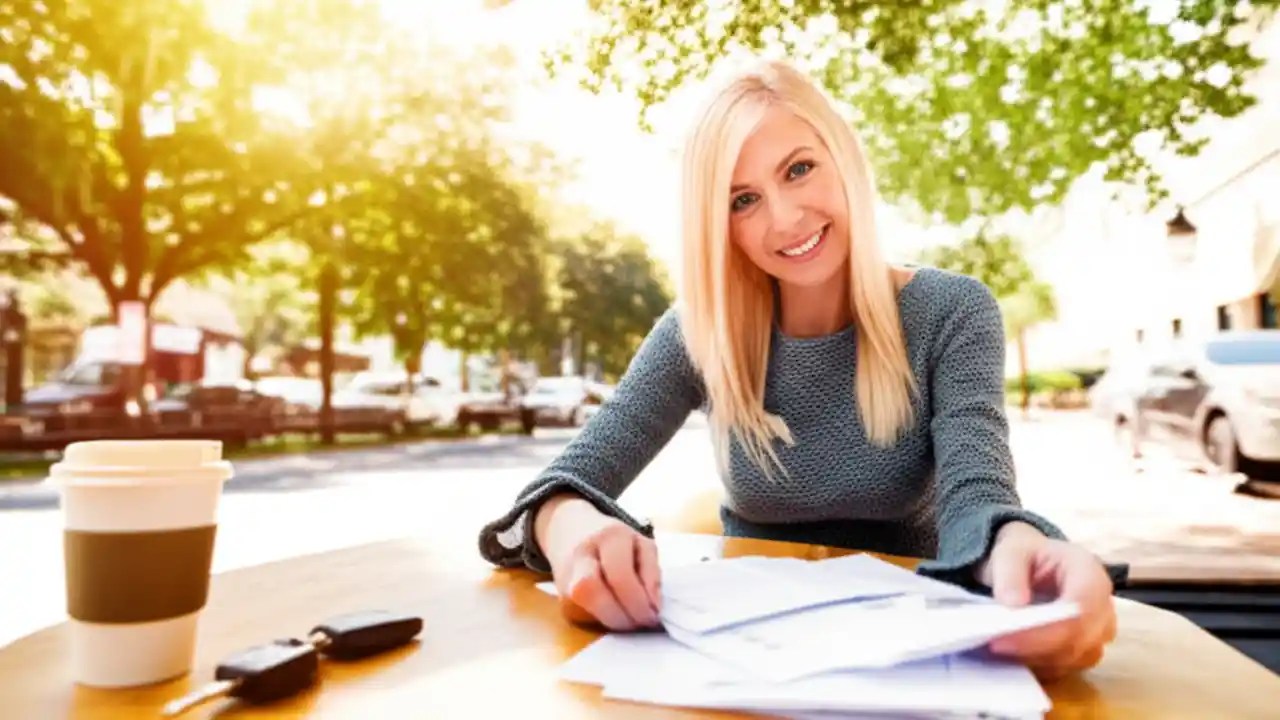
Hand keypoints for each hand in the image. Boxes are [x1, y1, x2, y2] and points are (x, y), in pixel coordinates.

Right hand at [535, 494, 661, 630]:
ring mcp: (564, 579)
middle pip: (589, 590)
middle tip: (642, 622)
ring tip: (630, 619)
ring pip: (582, 611)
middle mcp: (580, 556)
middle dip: (620, 616)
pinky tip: (614, 613)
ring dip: (612, 623)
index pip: (619, 574)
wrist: (570, 531)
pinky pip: (583, 619)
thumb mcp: (642, 545)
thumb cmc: (614, 541)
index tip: (654, 614)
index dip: (637, 600)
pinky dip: (604, 621)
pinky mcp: (562, 601)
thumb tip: (653, 606)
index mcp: (608, 537)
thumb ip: (651, 573)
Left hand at [978, 522, 1116, 679]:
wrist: (1030, 562)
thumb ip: (1010, 573)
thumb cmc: (1025, 555)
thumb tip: (1013, 604)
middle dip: (1037, 647)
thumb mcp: (1009, 552)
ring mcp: (1098, 629)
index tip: (1005, 638)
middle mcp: (1102, 604)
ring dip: (1037, 658)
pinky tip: (1015, 653)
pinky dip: (1040, 664)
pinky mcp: (1086, 647)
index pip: (1080, 610)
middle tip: (995, 645)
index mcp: (1089, 572)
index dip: (1045, 630)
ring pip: (1075, 657)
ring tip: (1002, 646)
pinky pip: (1068, 666)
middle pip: (1081, 640)